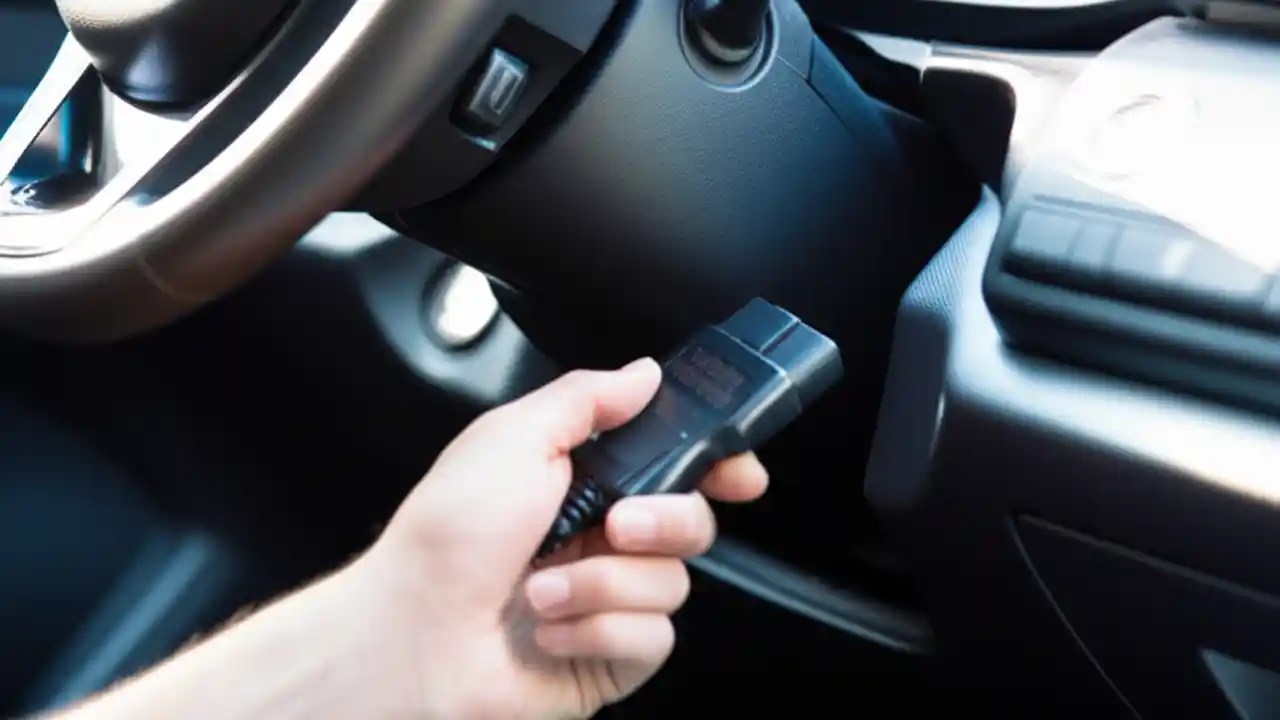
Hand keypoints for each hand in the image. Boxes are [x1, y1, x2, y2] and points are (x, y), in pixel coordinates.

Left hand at [354, 358, 768, 718]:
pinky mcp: (610, 654)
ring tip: (542, 587)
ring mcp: (608, 600)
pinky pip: (651, 638)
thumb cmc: (447, 538)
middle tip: (615, 523)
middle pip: (693, 521)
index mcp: (584, 481)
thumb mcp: (512, 438)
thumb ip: (586, 397)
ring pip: (672, 584)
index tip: (739, 471)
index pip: (675, 465)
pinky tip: (550, 628)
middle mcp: (602, 539)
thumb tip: (645, 373)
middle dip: (664, 520)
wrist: (412, 634)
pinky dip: (596, 629)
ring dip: (602, 584)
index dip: (717, 465)